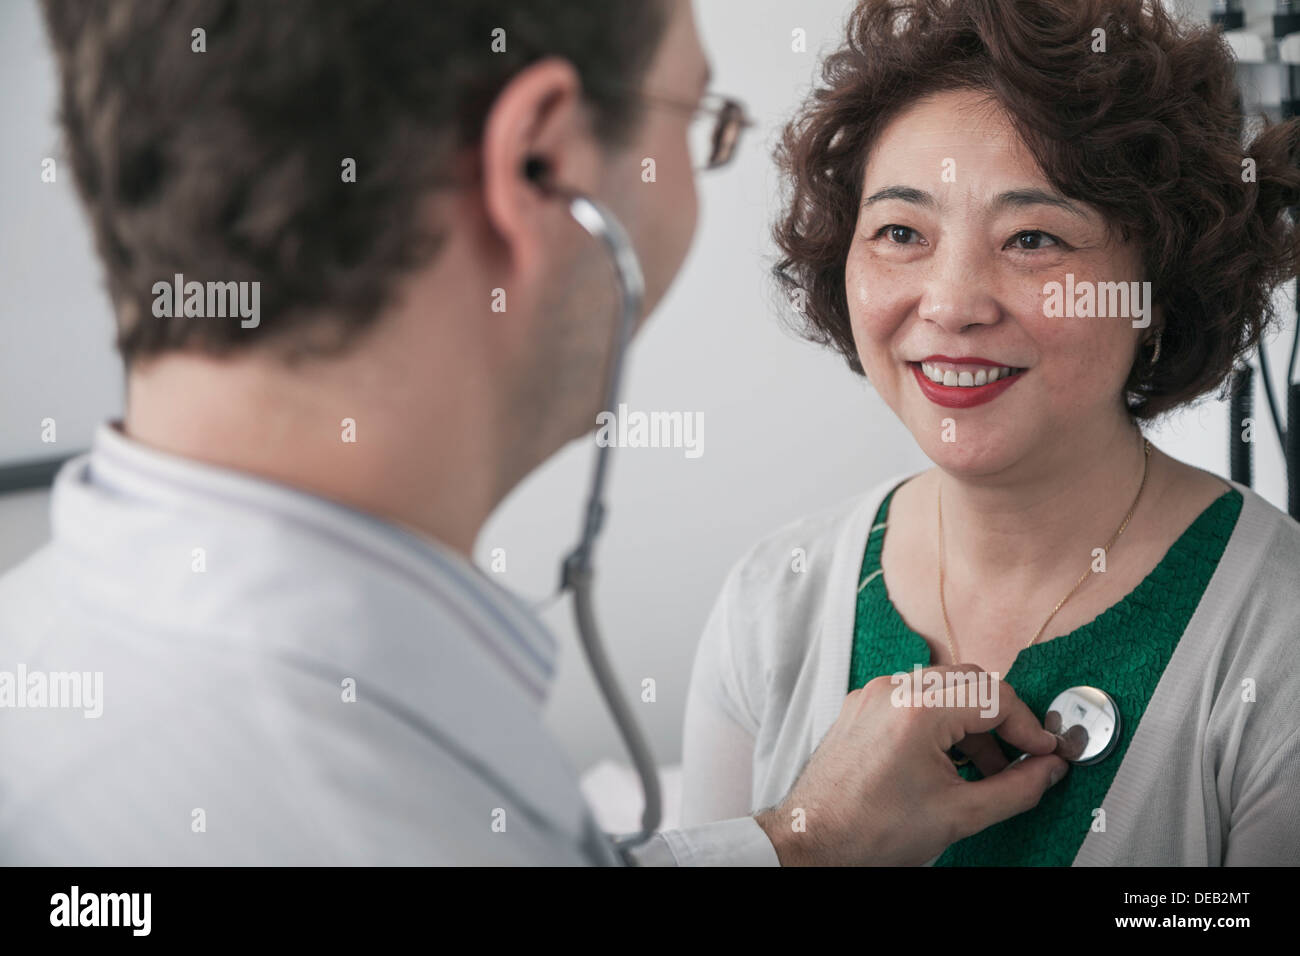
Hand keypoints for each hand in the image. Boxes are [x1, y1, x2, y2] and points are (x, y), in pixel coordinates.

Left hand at [753, 665, 1067, 864]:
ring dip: (972, 724)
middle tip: (1023, 758)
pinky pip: (914, 700)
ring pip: (943, 690)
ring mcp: (872, 696)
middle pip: (972, 683)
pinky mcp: (861, 707)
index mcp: (918, 708)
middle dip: (1003, 721)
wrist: (813, 841)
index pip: (996, 696)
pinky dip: (941, 723)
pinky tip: (950, 762)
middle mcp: (892, 690)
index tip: (1045, 753)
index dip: (1029, 727)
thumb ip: (1016, 789)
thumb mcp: (959, 814)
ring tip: (986, 770)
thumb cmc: (869, 829)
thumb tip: (1048, 770)